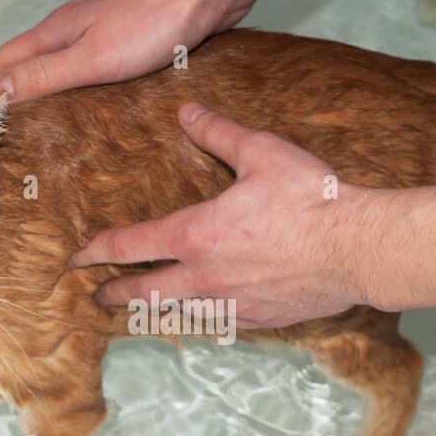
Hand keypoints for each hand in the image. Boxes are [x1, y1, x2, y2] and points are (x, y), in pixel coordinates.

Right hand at [0, 0, 249, 102]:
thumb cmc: (154, 19)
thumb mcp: (92, 58)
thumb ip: (45, 74)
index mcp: (58, 30)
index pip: (8, 59)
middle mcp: (76, 25)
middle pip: (34, 58)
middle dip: (19, 88)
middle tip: (14, 125)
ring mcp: (104, 27)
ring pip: (67, 58)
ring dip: (54, 85)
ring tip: (53, 120)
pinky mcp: (133, 32)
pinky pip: (99, 59)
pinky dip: (88, 81)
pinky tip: (102, 101)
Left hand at [68, 103, 374, 328]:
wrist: (357, 249)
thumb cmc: (312, 199)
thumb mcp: (262, 152)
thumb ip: (218, 133)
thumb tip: (188, 112)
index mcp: (195, 235)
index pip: (129, 245)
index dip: (97, 250)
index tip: (78, 256)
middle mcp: (204, 277)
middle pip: (143, 292)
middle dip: (115, 293)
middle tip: (97, 295)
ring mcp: (230, 304)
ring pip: (178, 312)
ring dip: (155, 309)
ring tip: (142, 308)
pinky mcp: (259, 320)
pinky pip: (217, 323)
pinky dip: (199, 317)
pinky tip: (200, 313)